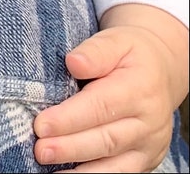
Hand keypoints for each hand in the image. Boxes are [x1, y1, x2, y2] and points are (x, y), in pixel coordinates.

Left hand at [33, 4, 187, 171]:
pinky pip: (122, 173)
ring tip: (51, 173)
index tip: (41, 125)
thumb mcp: (116, 41)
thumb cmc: (130, 53)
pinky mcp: (146, 159)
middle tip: (40, 150)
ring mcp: (150, 145)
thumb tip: (73, 62)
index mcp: (139, 89)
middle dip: (70, 147)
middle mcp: (149, 122)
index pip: (101, 106)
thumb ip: (96, 51)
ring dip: (82, 171)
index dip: (70, 118)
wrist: (162, 70)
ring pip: (115, 164)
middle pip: (106, 139)